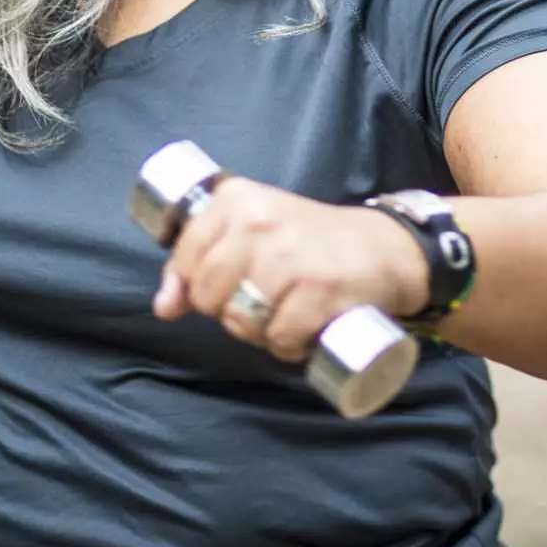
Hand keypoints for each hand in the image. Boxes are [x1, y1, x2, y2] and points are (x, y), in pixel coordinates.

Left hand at [151, 177, 428, 361]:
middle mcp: (258, 222)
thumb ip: (201, 259)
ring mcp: (288, 257)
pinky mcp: (317, 290)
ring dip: (260, 333)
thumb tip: (163, 308)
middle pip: (208, 294)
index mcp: (236, 200)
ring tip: (282, 315)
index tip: (224, 284)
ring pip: (241, 321)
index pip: (185, 256)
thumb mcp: (251, 231)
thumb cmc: (308, 241)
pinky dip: (289, 346)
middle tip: (258, 302)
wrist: (382, 247)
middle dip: (226, 311)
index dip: (195, 283)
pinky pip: (279, 339)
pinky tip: (303, 330)